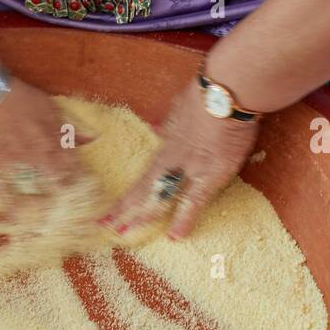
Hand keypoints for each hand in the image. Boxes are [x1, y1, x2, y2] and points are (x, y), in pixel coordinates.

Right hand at [0, 74, 97, 213]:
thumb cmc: (20, 99)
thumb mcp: (51, 107)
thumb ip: (70, 128)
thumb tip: (93, 139)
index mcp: (54, 140)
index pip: (75, 170)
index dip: (83, 187)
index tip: (90, 200)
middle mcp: (38, 155)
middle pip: (58, 185)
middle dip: (67, 203)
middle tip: (73, 219)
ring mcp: (16, 162)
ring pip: (33, 192)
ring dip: (43, 210)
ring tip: (50, 225)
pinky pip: (4, 192)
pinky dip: (12, 209)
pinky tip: (18, 222)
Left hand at [100, 79, 261, 239]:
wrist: (225, 93)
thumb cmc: (206, 95)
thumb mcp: (181, 107)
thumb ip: (171, 122)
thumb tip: (160, 128)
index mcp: (167, 143)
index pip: (145, 172)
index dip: (131, 190)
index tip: (116, 204)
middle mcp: (171, 158)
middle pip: (143, 186)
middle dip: (124, 206)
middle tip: (105, 224)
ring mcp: (188, 168)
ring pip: (159, 195)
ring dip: (142, 215)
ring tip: (124, 233)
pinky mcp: (210, 174)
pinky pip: (193, 201)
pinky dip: (184, 219)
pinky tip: (175, 236)